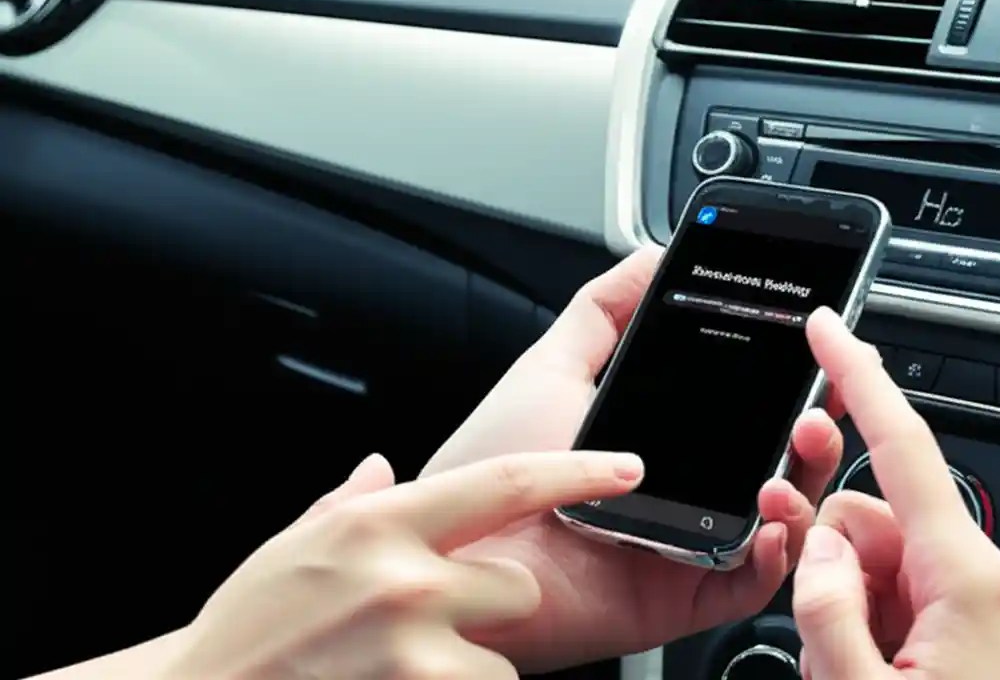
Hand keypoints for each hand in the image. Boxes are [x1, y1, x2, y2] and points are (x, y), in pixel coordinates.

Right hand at [165, 451, 646, 679]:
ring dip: (473, 667)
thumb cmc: (246, 632)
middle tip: (444, 621)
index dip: (578, 473)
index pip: (506, 482)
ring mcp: (415, 653)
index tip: (624, 468)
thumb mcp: (293, 546)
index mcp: (378, 524)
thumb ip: (350, 504)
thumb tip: (379, 468)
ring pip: (503, 660)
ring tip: (407, 668)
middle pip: (520, 586)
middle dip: (498, 606)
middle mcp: (405, 583)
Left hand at [419, 248, 843, 671]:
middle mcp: (690, 493)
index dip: (793, 385)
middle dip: (815, 429)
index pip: (752, 413)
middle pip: (781, 465)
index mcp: (669, 442)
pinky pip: (751, 584)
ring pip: (781, 521)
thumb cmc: (492, 464)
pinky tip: (770, 515)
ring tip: (800, 445)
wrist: (453, 544)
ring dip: (806, 482)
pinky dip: (776, 554)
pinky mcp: (684, 595)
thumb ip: (605, 310)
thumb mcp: (553, 368)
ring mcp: (692, 544)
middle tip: (821, 399)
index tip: (818, 351)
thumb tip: (653, 255)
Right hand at [791, 306, 999, 679]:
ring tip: (860, 673)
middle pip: (881, 520)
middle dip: (835, 559)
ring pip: (909, 561)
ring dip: (866, 603)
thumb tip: (821, 551)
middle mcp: (997, 584)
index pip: (901, 448)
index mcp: (965, 582)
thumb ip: (830, 614)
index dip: (858, 380)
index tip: (831, 331)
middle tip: (821, 636)